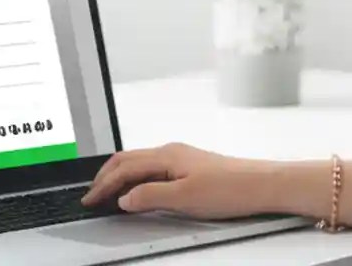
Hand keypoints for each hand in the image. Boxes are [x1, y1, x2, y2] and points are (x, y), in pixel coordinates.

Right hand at [80, 142, 277, 219]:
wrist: (262, 184)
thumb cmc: (229, 189)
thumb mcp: (184, 198)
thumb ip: (150, 196)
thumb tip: (124, 198)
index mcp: (165, 155)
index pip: (124, 168)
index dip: (103, 185)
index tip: (89, 199)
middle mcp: (170, 152)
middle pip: (127, 160)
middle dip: (105, 176)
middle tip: (91, 194)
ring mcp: (180, 158)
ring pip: (139, 163)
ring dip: (119, 176)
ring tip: (107, 191)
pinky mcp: (189, 167)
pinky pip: (152, 168)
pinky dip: (135, 178)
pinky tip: (138, 190)